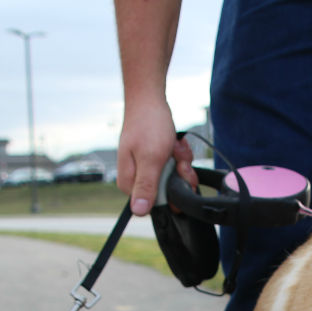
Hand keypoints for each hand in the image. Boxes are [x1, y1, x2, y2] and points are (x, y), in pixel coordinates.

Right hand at [115, 98, 194, 215]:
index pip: (157, 204)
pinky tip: (175, 142)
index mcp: (130, 183)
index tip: (176, 172)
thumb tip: (138, 212)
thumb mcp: (150, 158)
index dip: (172, 191)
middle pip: (168, 191)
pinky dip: (179, 154)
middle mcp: (137, 179)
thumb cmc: (148, 125)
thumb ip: (146, 186)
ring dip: (181, 161)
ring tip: (174, 145)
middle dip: (179, 173)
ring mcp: (148, 169)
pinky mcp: (156, 160)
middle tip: (176, 156)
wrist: (149, 99)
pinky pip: (174, 165)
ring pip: (174, 177)